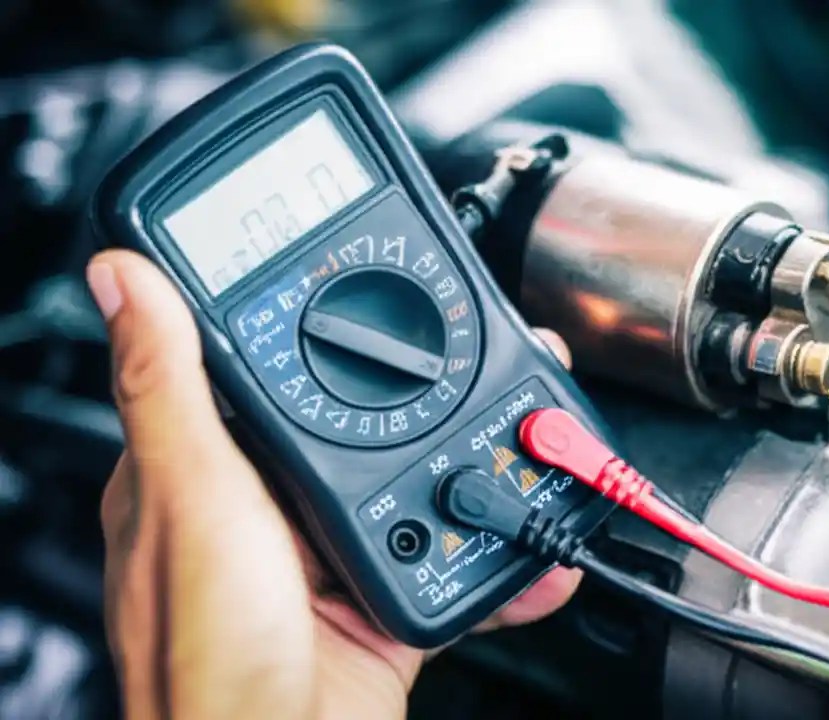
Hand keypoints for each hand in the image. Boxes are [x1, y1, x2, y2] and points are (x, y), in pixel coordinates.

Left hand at [88, 249, 579, 719]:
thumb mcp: (195, 496)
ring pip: (417, 488)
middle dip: (434, 397)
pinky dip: (503, 555)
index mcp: (208, 475)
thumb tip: (124, 279)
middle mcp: (268, 513)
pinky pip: (452, 558)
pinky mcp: (380, 603)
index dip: (314, 330)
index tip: (368, 289)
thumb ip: (171, 385)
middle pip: (361, 426)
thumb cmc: (210, 653)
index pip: (263, 373)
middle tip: (490, 364)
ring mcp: (329, 560)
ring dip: (484, 471)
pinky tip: (536, 552)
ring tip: (533, 448)